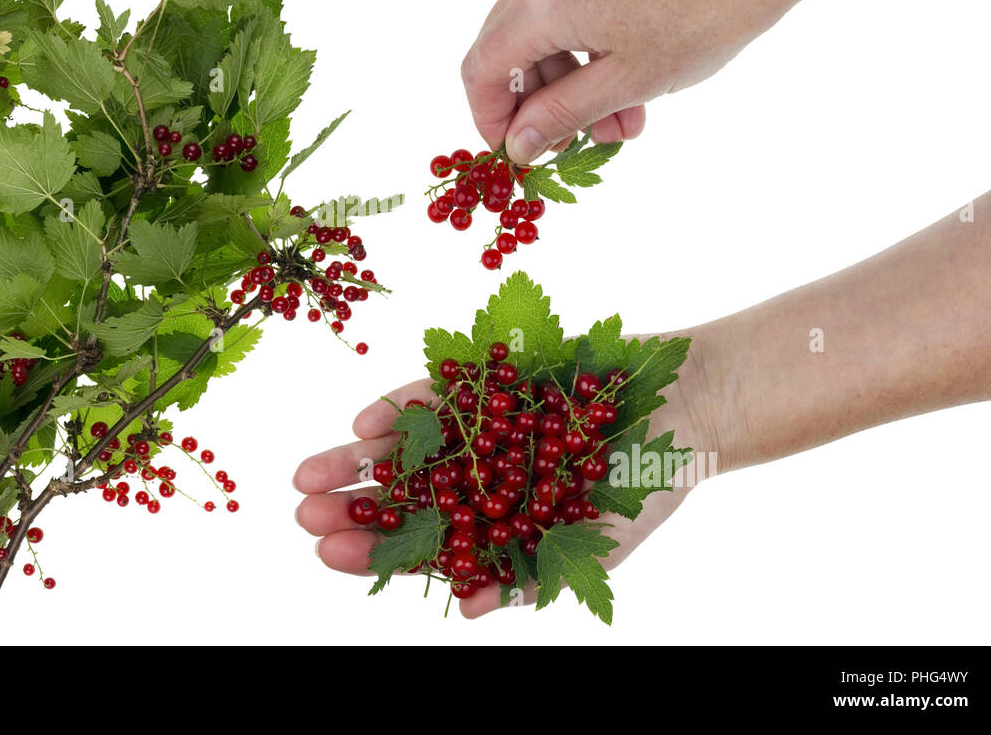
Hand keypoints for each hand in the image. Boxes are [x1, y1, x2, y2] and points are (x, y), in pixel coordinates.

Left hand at [293, 336, 722, 616]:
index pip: (424, 545)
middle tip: (301, 514)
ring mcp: (482, 427)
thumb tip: (466, 609)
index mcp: (499, 524)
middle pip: (402, 496)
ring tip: (308, 473)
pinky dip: (401, 408)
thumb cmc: (649, 485)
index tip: (326, 554)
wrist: (689, 405)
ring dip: (357, 460)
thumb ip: (531, 576)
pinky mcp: (489, 381)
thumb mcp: (598, 544)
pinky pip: (435, 395)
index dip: (375, 552)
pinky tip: (365, 425)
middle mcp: (481, 476)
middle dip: (351, 507)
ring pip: (405, 447)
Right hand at [460, 0, 795, 163]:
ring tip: (617, 125)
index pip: (482, 68)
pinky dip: (581, 57)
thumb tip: (516, 147)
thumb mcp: (627, 83)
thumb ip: (560, 115)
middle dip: (535, 106)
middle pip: (503, 52)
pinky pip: (560, 15)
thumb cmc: (701, 20)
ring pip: (536, 38)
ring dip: (567, 88)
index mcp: (543, 0)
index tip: (514, 153)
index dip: (489, 118)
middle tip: (570, 144)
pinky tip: (623, 91)